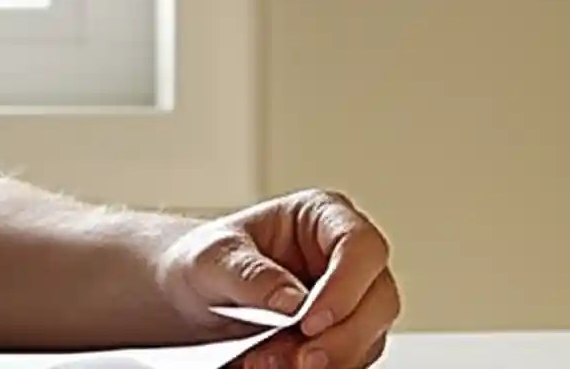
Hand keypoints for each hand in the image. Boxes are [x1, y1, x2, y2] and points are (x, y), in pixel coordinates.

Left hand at [157, 189, 399, 368]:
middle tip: (301, 359)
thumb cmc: (207, 260)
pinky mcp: (339, 336)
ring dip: (327, 360)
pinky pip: (348, 360)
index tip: (309, 320)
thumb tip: (291, 301)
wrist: (191, 295)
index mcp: (321, 216)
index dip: (346, 285)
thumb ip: (250, 274)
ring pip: (369, 337)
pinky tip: (277, 368)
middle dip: (341, 337)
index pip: (359, 245)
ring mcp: (347, 299)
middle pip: (378, 299)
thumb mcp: (213, 257)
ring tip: (270, 363)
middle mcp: (343, 257)